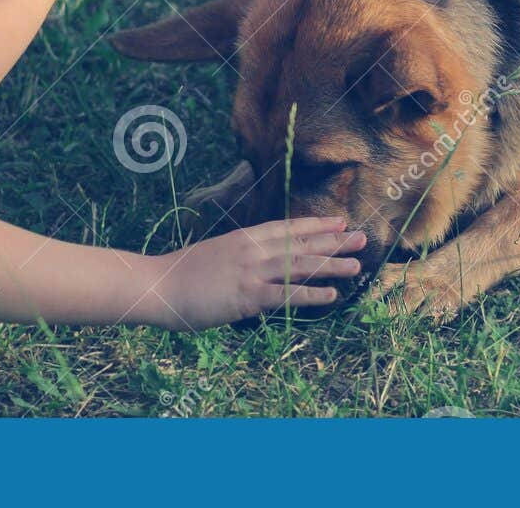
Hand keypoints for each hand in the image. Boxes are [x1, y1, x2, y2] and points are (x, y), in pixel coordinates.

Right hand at [147, 216, 366, 329]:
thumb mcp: (215, 255)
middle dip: (334, 242)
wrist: (157, 285)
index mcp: (244, 238)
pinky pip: (286, 295)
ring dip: (331, 266)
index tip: (339, 223)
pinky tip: (332, 295)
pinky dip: (311, 294)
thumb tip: (257, 262)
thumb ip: (239, 256)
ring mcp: (251, 272)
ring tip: (357, 266)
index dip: (316, 226)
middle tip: (362, 238)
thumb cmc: (181, 274)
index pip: (288, 228)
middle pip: (301, 243)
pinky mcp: (247, 296)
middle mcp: (252, 250)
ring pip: (300, 266)